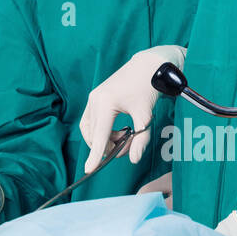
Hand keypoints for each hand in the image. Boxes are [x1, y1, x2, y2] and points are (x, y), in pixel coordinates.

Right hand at [79, 46, 184, 172]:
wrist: (147, 66)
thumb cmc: (147, 88)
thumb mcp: (146, 116)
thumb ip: (140, 139)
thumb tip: (133, 159)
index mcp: (105, 103)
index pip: (100, 135)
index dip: (95, 154)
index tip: (89, 170)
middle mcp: (94, 100)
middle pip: (94, 134)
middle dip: (108, 146)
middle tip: (128, 146)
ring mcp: (93, 98)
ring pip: (91, 129)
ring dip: (104, 139)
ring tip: (124, 137)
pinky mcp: (95, 97)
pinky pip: (91, 121)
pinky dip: (102, 131)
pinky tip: (117, 130)